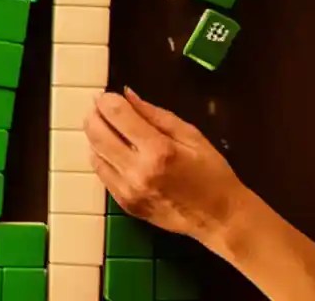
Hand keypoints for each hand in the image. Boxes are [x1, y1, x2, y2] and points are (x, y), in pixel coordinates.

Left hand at [84, 89, 253, 243]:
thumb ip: (156, 114)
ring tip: (107, 126)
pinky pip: (101, 172)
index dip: (108, 100)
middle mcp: (137, 171)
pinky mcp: (124, 202)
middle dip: (95, 114)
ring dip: (95, 134)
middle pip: (96, 132)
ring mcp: (127, 189)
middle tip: (101, 107)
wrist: (220, 219)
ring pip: (94, 152)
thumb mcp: (192, 136)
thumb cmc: (213, 174)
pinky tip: (113, 149)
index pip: (117, 115)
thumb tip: (127, 94)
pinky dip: (102, 156)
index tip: (109, 96)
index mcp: (159, 150)